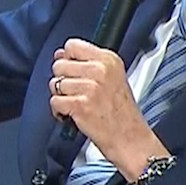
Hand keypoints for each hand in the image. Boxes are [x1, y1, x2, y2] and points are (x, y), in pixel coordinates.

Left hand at [49, 38, 168, 180]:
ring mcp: (89, 88)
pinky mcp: (80, 105)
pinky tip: (72, 114)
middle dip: (63, 80)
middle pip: (59, 65)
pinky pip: (54, 101)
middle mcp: (100, 71)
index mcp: (108, 60)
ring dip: (61, 97)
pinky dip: (59, 111)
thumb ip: (87, 63)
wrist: (130, 139)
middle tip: (77, 93)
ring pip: (55, 84)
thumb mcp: (113, 78)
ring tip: (77, 104)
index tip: (73, 71)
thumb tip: (60, 55)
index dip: (68, 59)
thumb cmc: (122, 112)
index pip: (72, 45)